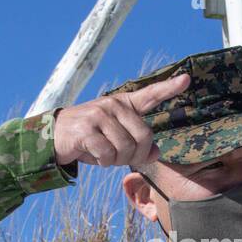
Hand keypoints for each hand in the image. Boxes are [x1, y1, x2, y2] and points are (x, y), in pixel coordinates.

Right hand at [52, 74, 190, 166]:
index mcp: (123, 104)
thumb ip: (138, 144)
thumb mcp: (116, 139)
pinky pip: (108, 154)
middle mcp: (113, 105)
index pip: (150, 95)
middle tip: (120, 157)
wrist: (54, 137)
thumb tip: (156, 153)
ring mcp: (99, 116)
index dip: (169, 88)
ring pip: (126, 148)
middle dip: (136, 155)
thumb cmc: (90, 138)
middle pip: (144, 137)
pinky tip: (94, 156)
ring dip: (117, 160)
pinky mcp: (86, 130)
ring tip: (104, 155)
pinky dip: (104, 162)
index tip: (187, 79)